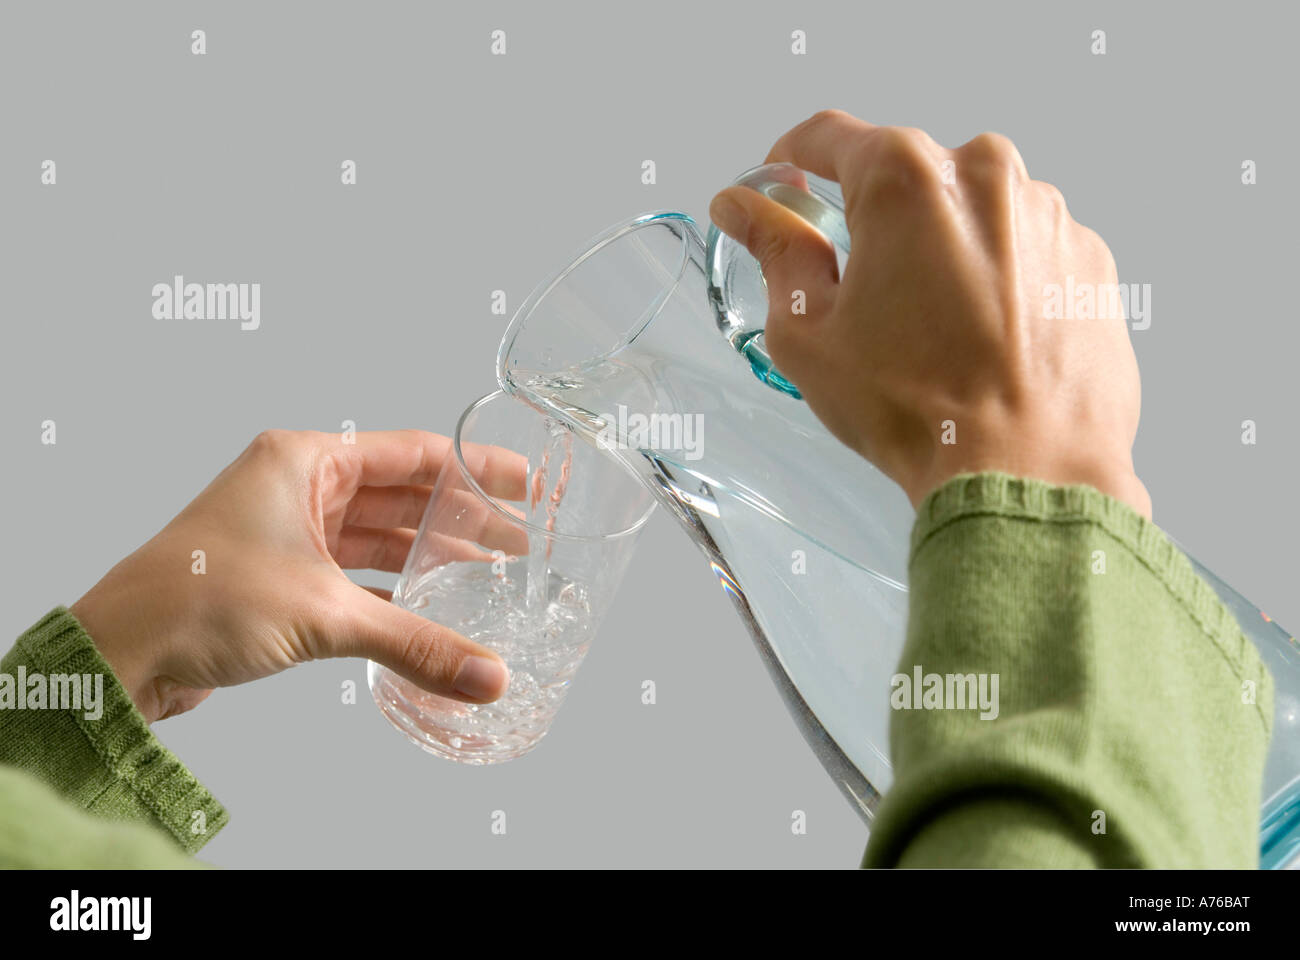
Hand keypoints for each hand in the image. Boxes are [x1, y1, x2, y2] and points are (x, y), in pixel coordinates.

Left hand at [70, 429, 516, 722]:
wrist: (121, 654)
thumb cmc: (197, 601)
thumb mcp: (324, 615)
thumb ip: (415, 643)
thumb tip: (487, 675)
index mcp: (304, 460)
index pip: (412, 453)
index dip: (475, 468)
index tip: (523, 482)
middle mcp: (297, 485)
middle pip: (400, 493)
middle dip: (460, 516)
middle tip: (518, 536)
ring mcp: (287, 529)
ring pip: (378, 533)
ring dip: (429, 553)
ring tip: (488, 569)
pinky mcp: (280, 573)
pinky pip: (354, 569)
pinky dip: (392, 584)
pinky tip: (430, 602)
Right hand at [708, 110, 1150, 517]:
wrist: (1027, 470)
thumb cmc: (918, 408)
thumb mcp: (808, 332)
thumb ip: (775, 250)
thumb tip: (746, 208)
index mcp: (906, 179)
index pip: (828, 137)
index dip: (790, 159)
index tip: (781, 183)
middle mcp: (986, 175)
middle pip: (905, 176)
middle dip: (873, 221)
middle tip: (859, 293)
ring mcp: (1047, 214)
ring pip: (966, 213)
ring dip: (939, 251)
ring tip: (931, 333)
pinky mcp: (1086, 257)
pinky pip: (1020, 249)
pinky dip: (994, 280)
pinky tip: (981, 340)